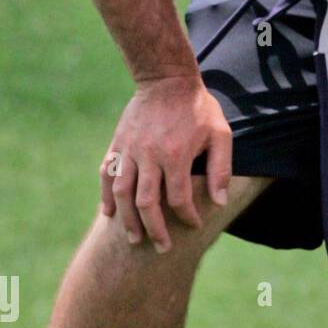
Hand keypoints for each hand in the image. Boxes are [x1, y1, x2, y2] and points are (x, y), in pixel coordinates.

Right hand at [99, 75, 232, 252]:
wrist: (167, 80)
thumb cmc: (199, 108)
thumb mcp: (220, 134)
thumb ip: (221, 168)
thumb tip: (219, 202)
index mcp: (175, 155)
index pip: (178, 198)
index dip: (187, 216)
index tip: (194, 225)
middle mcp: (148, 155)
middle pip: (147, 203)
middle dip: (155, 229)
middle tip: (163, 247)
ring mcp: (129, 150)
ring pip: (122, 193)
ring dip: (127, 220)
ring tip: (134, 238)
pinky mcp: (117, 144)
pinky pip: (107, 175)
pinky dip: (107, 196)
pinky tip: (110, 214)